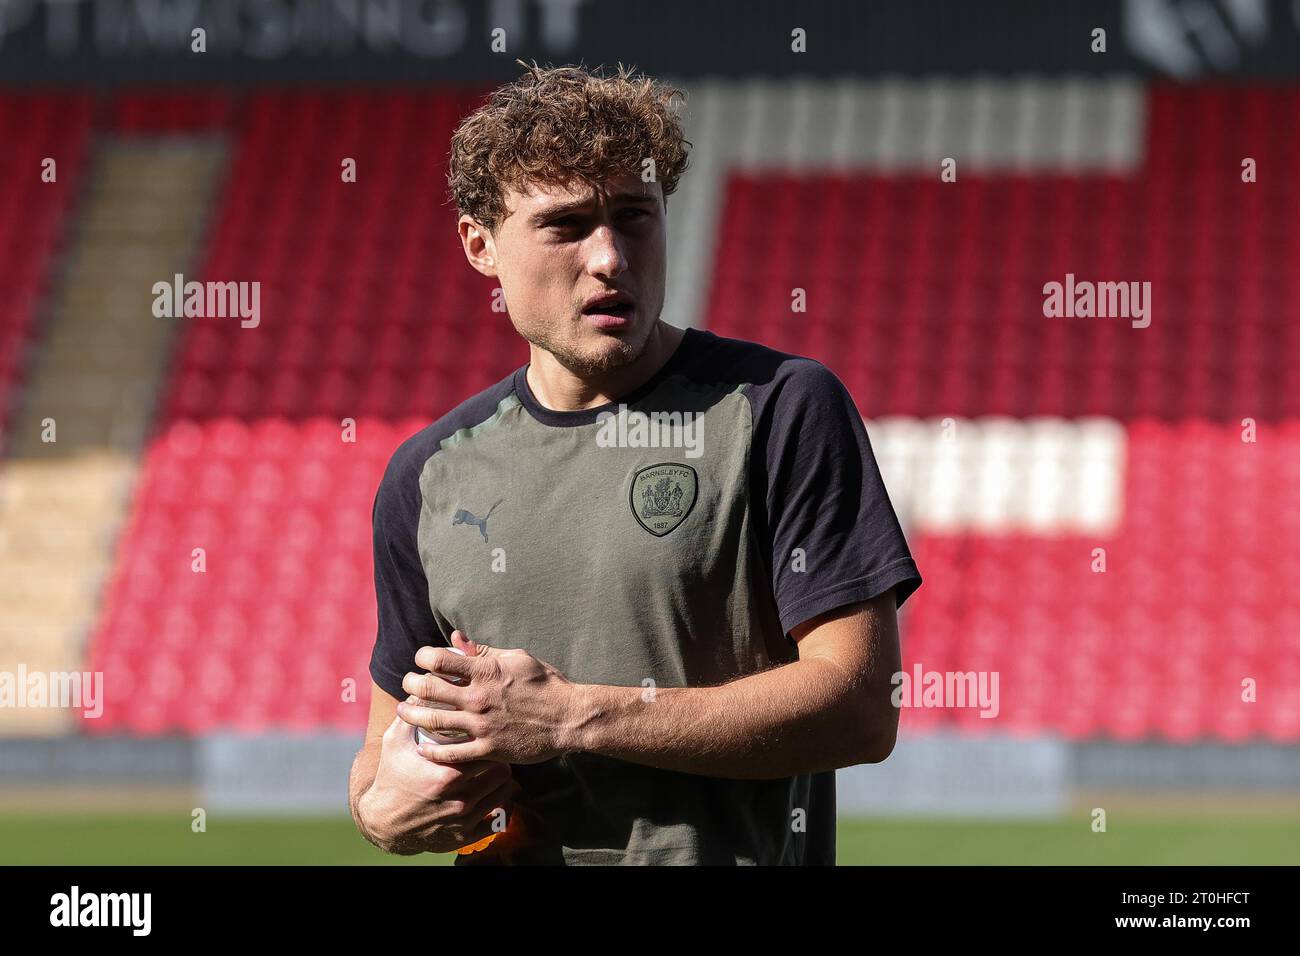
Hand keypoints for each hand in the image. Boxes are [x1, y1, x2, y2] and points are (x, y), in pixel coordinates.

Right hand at [358, 707, 512, 854]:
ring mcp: (463, 820)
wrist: (383, 821)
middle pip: (500, 773)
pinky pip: (497, 821)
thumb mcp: (396, 741)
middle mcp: (458, 800)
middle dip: (500, 760)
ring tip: (497, 769)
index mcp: (446, 775)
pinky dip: (499, 807)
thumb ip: (413, 712)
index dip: (491, 741)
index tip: (490, 732)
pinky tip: (495, 795)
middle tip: (497, 750)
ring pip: (503, 795)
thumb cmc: (391, 775)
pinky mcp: (464, 837)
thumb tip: (424, 681)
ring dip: (502, 782)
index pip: (486, 751)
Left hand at [398, 630, 584, 765]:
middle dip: (411, 684)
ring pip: (433, 721)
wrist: (568, 718)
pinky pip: (451, 753)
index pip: (438, 659)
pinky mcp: (487, 749)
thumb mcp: (517, 658)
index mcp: (486, 672)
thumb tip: (456, 639)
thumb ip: (483, 651)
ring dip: (412, 715)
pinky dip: (431, 751)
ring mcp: (481, 726)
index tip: (422, 660)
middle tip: (408, 684)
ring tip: (404, 711)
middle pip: (428, 689)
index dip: (423, 657)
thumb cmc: (545, 684)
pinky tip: (422, 748)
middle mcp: (478, 698)